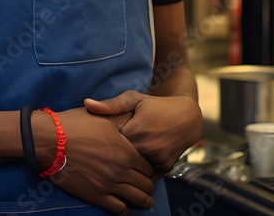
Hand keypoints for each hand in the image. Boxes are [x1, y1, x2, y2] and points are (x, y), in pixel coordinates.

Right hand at [35, 107, 154, 214]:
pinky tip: (125, 210)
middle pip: (146, 184)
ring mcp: (109, 185)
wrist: (52, 140)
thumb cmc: (76, 125)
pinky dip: (124, 211)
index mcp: (126, 151)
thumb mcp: (104, 119)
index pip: (149, 167)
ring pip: (137, 198)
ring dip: (143, 200)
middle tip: (147, 185)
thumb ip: (121, 124)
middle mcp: (122, 170)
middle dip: (148, 185)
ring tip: (145, 201)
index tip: (147, 169)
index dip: (149, 168)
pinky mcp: (95, 195)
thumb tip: (132, 122)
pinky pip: (117, 208)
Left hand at [85, 91, 202, 172]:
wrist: (187, 116)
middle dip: (113, 156)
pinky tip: (133, 164)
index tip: (99, 140)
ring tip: (118, 158)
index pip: (109, 144)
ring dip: (125, 165)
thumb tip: (86, 103)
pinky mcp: (165, 167)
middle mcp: (147, 147)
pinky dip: (139, 171)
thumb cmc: (156, 105)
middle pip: (119, 159)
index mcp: (135, 130)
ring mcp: (157, 158)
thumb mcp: (134, 99)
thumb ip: (111, 104)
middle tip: (106, 151)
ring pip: (132, 168)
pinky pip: (145, 174)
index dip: (103, 143)